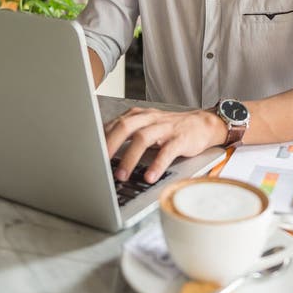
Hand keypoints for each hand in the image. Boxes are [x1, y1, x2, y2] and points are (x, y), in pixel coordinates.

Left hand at [104, 106, 227, 183]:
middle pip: (125, 126)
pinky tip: (149, 177)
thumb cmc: (171, 129)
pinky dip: (157, 165)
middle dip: (109, 144)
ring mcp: (166, 128)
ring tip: (121, 175)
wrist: (204, 124)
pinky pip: (167, 152)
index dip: (100, 137)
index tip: (87, 152)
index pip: (115, 123)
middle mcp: (150, 118)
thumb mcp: (147, 126)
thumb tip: (101, 148)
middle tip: (98, 162)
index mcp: (139, 115)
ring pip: (143, 138)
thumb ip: (127, 133)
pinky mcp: (181, 139)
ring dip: (130, 158)